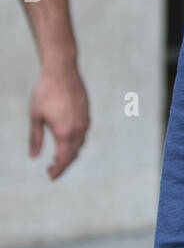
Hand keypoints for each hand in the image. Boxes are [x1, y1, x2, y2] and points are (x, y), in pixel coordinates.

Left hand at [29, 62, 89, 177]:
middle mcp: (78, 129)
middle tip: (51, 169)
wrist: (62, 71)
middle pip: (73, 155)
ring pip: (79, 145)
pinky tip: (65, 139)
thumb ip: (35, 138)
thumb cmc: (45, 92)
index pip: (64, 159)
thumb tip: (33, 156)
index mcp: (64, 132)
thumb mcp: (35, 116)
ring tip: (57, 156)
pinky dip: (75, 142)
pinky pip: (83, 134)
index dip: (58, 170)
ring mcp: (85, 122)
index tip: (50, 176)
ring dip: (70, 153)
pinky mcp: (87, 115)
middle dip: (63, 164)